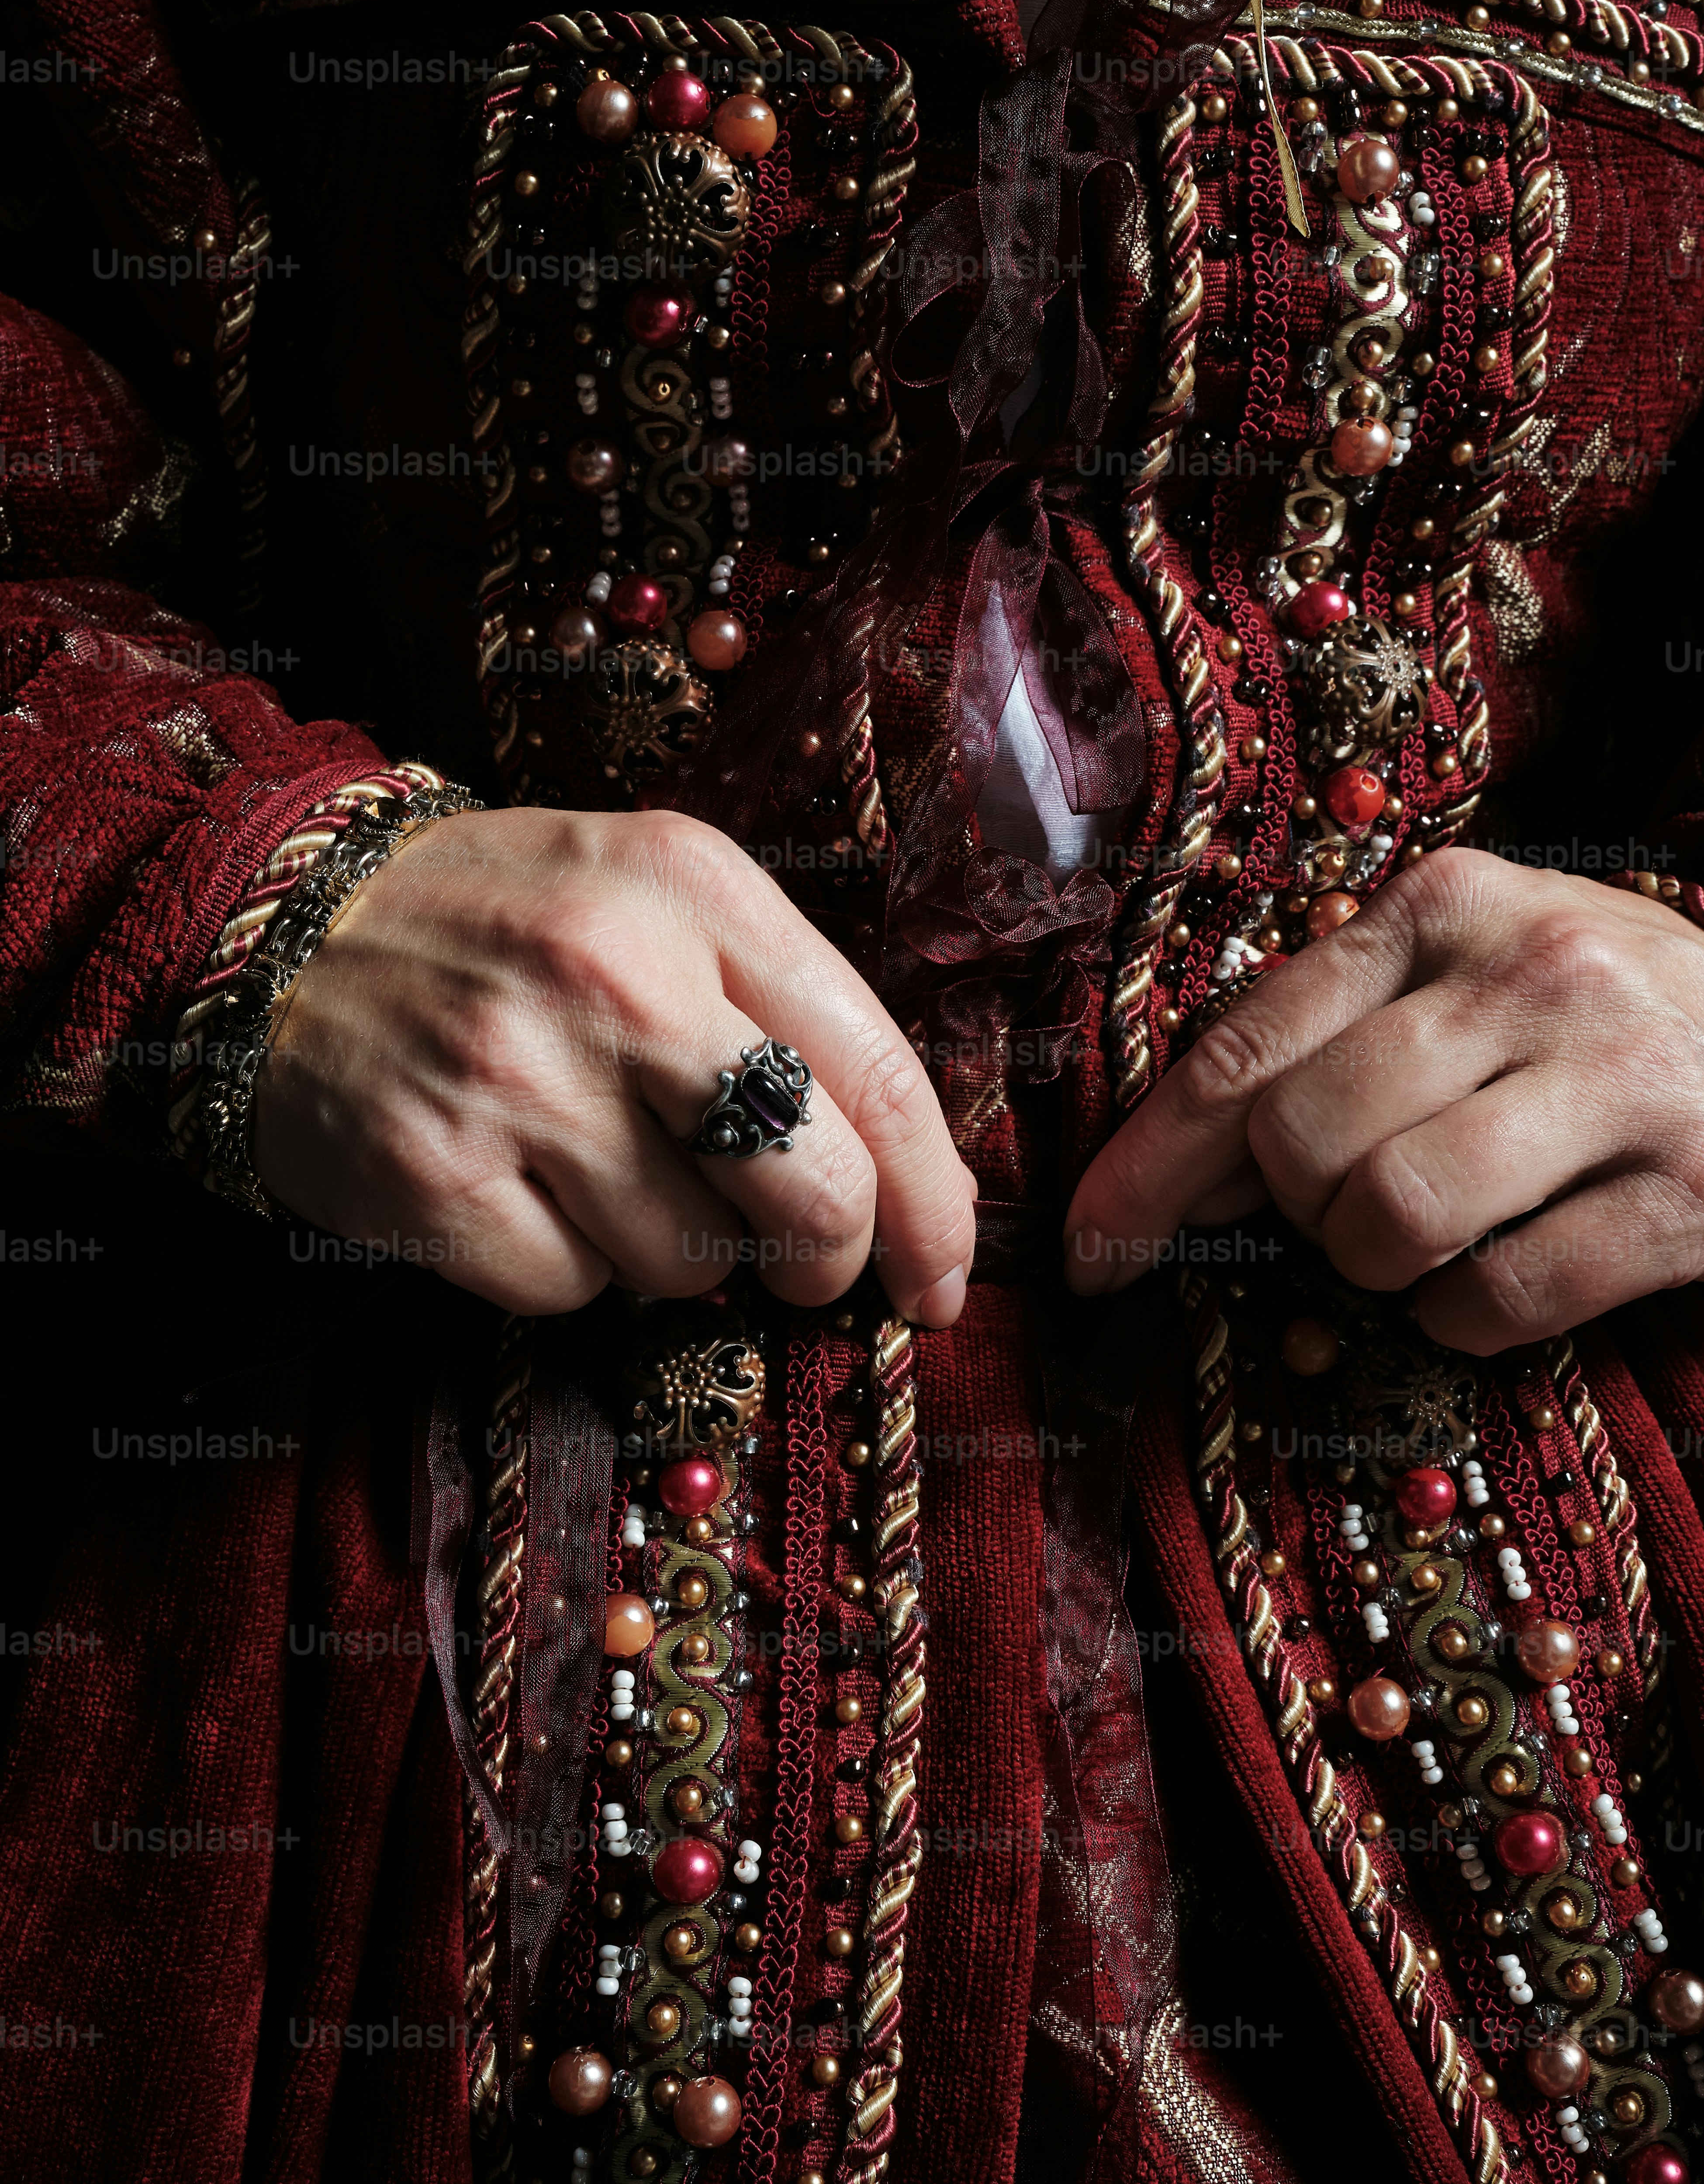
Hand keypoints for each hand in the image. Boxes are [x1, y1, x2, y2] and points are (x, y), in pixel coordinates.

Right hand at [254, 805, 975, 1322]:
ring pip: (691, 1262)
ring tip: (598, 1169)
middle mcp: (617, 978)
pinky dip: (568, 1270)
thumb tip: (906, 1188)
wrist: (282, 932)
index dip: (936, 1206)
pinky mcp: (438, 1178)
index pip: (880, 1076)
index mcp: (697, 891)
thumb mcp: (657, 904)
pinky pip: (574, 1292)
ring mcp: (520, 1081)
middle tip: (802, 1271)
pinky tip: (521, 1193)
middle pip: (812, 1189)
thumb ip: (785, 1013)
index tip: (941, 1276)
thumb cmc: (504, 929)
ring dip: (670, 1252)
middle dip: (826, 1258)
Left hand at [1063, 849, 1703, 1351]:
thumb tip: (1172, 1180)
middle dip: (1296, 1210)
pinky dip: (1467, 1318)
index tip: (1090, 1249)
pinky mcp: (1697, 1194)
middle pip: (1304, 1140)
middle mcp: (1536, 971)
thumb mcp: (1464, 980)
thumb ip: (1329, 1041)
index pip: (1244, 1049)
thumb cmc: (1593, 1028)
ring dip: (1377, 1268)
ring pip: (1393, 1217)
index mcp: (1446, 905)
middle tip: (1345, 1215)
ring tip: (1428, 1242)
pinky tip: (1502, 1279)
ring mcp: (1625, 1078)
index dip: (1145, 1168)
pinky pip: (1500, 1297)